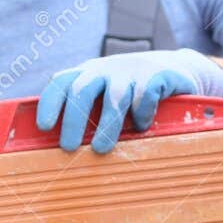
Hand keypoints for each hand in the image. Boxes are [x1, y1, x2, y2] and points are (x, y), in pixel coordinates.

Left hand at [37, 49, 222, 153]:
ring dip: (106, 125)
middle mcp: (106, 69)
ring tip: (101, 149)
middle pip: (82, 90)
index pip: (61, 82)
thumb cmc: (133, 95)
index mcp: (88, 75)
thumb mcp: (108, 99)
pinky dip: (142, 113)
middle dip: (74, 120)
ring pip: (114, 97)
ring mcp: (132, 70)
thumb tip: (60, 153)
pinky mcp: (158, 74)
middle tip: (69, 147)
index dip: (50, 103)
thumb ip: (90, 115)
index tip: (45, 127)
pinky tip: (143, 126)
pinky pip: (144, 95)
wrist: (178, 71)